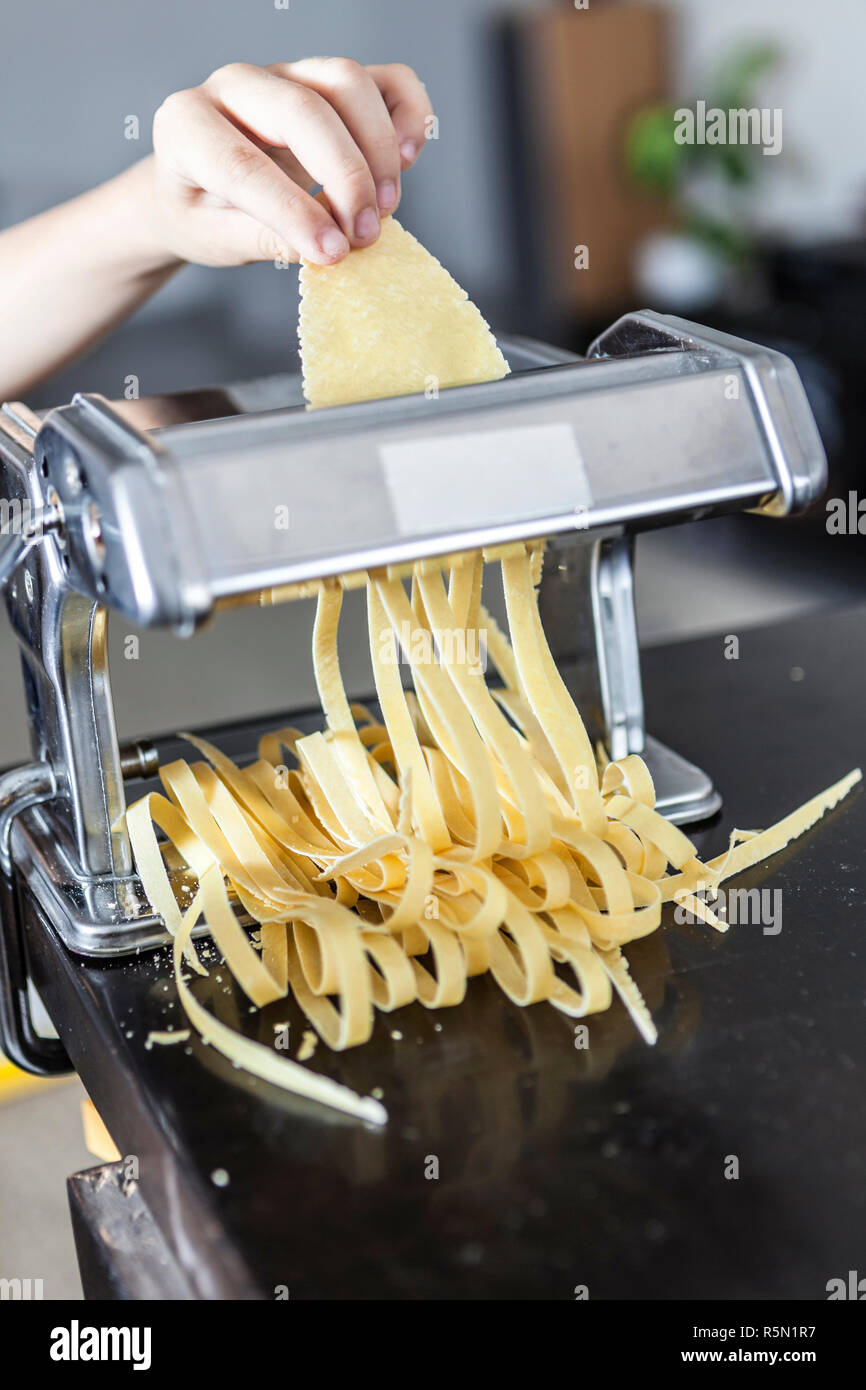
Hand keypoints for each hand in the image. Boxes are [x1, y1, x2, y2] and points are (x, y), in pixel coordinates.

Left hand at [149, 58, 433, 267]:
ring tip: (385, 208)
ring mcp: (284, 74)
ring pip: (346, 82)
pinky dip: (407, 111)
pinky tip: (410, 157)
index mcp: (187, 125)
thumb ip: (260, 238)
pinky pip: (381, 78)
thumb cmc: (201, 212)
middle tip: (365, 234)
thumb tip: (320, 245)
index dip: (294, 212)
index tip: (331, 253)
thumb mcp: (212, 238)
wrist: (198, 185)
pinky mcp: (325, 81)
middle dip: (346, 177)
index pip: (243, 163)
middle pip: (304, 110)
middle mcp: (234, 86)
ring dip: (378, 149)